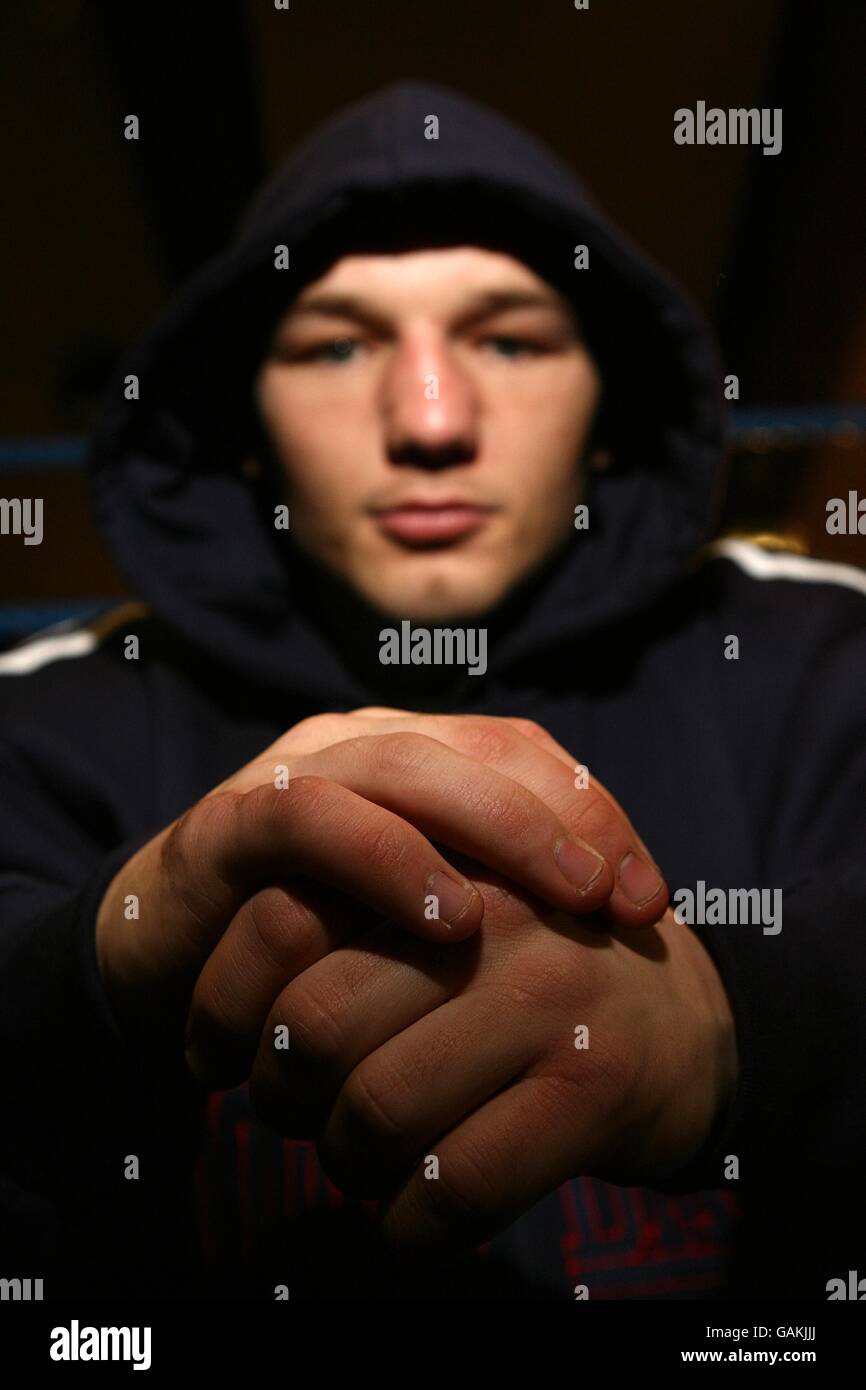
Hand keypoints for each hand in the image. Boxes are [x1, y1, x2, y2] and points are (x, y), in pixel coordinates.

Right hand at [96, 710, 666, 1049]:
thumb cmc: (314, 946)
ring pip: (409, 765)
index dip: (597, 817)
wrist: (167, 966)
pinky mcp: (231, 820)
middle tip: (622, 899)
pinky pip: (315, 818)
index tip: (649, 903)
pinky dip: (389, 859)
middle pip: (482, 748)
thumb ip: (491, 901)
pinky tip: (450, 919)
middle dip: (566, 818)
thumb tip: (611, 930)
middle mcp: (359, 745)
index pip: (524, 757)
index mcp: (415, 758)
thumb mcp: (415, 923)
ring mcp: (295, 772)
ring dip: (498, 829)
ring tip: (567, 899)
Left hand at [197, 870, 736, 1256]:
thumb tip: (223, 985)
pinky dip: (412, 1225)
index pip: (286, 920)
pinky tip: (413, 1219)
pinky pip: (456, 1182)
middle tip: (288, 1116)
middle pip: (316, 1024)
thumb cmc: (535, 975)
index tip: (216, 1050)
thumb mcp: (451, 911)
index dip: (226, 1001)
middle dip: (278, 1096)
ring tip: (358, 1161)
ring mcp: (550, 997)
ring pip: (378, 1107)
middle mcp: (495, 914)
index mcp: (444, 856)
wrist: (689, 1026)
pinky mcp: (594, 1089)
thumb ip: (361, 910)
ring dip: (345, 1165)